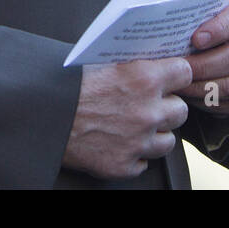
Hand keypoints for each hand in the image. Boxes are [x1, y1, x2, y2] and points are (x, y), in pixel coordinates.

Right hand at [62, 57, 192, 179]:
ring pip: (168, 141)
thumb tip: (153, 62)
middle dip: (167, 107)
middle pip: (181, 111)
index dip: (177, 75)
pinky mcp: (124, 165)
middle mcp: (147, 112)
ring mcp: (138, 142)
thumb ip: (134, 66)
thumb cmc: (68, 85)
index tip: (172, 78)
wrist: (44, 115)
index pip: (185, 73)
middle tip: (151, 104)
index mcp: (144, 79)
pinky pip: (144, 163)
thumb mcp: (104, 62)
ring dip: (155, 134)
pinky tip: (120, 144)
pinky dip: (134, 155)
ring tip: (136, 127)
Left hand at [181, 0, 228, 117]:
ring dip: (203, 86)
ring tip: (179, 84)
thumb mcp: (208, 13)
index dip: (218, 29)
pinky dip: (208, 102)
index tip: (195, 40)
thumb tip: (170, 27)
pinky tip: (189, 96)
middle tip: (178, 68)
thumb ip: (198, 17)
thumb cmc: (210, 23)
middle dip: (204, 65)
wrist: (227, 43)